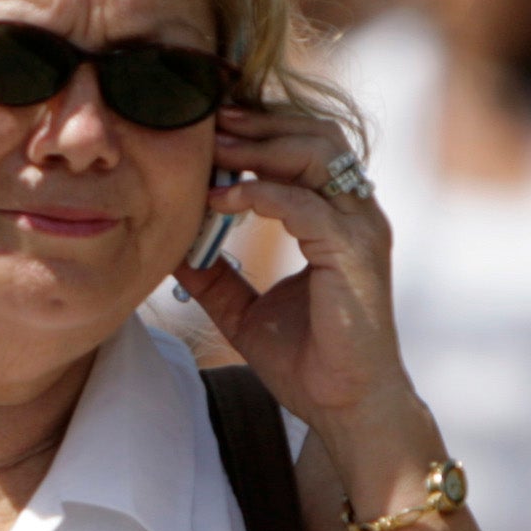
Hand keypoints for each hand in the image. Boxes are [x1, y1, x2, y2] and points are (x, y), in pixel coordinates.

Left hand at [176, 106, 421, 448]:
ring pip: (317, 153)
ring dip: (260, 145)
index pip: (307, 145)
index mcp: (339, 219)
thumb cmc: (307, 362)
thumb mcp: (244, 309)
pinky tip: (219, 199)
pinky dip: (259, 193)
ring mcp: (361, 230)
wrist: (345, 409)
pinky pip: (304, 204)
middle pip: (316, 133)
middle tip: (207, 122)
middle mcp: (356, 215)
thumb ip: (215, 274)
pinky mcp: (353, 254)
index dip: (261, 129)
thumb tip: (169, 247)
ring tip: (213, 151)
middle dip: (259, 122)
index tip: (210, 127)